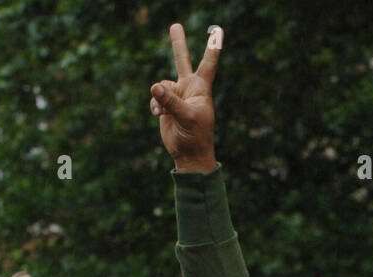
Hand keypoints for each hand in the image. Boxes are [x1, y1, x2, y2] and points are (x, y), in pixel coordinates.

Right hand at [150, 23, 221, 172]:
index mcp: (201, 89)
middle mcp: (189, 89)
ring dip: (159, 97)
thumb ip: (171, 102)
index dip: (213, 47)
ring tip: (161, 112)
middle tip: (175, 26)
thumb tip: (154, 87)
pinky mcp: (166, 106)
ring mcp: (176, 97)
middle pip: (182, 61)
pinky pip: (155, 98)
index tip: (218, 30)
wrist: (189, 155)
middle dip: (178, 44)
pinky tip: (158, 115)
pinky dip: (154, 105)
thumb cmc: (196, 136)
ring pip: (162, 85)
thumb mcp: (187, 117)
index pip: (208, 63)